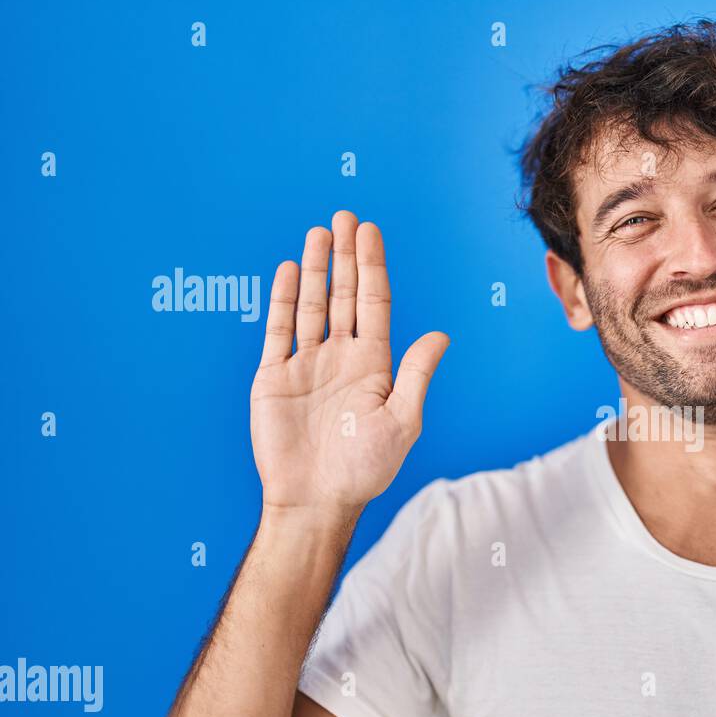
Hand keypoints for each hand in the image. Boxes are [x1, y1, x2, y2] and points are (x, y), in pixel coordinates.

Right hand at [250, 211, 448, 517]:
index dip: (372, 268)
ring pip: (312, 305)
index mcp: (375, 366)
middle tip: (346, 216)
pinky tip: (291, 270)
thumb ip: (415, 375)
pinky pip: (279, 330)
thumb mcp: (401, 421)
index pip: (374, 305)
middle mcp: (341, 359)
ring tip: (320, 232)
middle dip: (346, 257)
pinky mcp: (274, 377)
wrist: (316, 500)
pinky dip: (284, 300)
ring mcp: (307, 365)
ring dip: (317, 270)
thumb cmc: (364, 469)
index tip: (370, 233)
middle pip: (344, 296)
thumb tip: (439, 335)